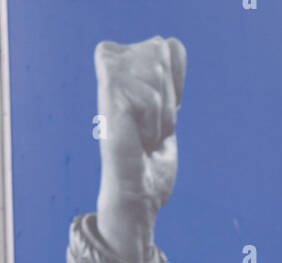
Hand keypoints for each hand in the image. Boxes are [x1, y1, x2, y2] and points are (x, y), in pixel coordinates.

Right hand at [95, 35, 186, 262]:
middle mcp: (111, 73)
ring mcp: (108, 85)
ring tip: (146, 134)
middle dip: (168, 98)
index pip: (165, 48)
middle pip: (160, 53)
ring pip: (155, 72)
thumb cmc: (150, 166)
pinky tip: (140, 138)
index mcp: (124, 73)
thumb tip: (171, 43)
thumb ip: (170, 82)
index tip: (160, 117)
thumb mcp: (167, 115)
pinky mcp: (108, 101)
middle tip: (153, 127)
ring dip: (162, 112)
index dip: (174, 85)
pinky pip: (148, 96)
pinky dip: (154, 121)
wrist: (139, 199)